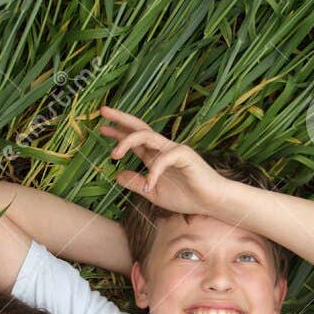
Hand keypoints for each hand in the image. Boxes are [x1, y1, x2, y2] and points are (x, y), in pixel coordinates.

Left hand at [97, 105, 232, 216]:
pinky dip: (153, 172)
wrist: (211, 203)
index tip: (101, 128)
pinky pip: (163, 159)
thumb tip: (116, 175)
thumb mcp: (153, 193)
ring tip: (113, 153)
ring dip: (128, 141)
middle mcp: (162, 149)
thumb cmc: (186, 197)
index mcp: (155, 156)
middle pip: (139, 128)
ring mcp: (174, 149)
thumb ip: (136, 183)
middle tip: (103, 111)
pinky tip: (148, 185)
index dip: (118, 133)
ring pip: (147, 136)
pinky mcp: (185, 155)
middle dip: (121, 119)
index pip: (134, 140)